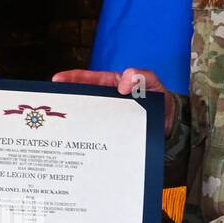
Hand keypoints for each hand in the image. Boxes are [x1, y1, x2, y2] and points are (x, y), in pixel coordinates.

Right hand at [53, 66, 175, 134]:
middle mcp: (107, 103)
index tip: (58, 80)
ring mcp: (108, 120)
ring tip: (58, 126)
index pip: (89, 79)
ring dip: (73, 123)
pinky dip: (87, 140)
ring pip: (86, 120)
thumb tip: (124, 82)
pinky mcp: (112, 136)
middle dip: (66, 101)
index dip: (73, 79)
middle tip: (51, 103)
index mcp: (113, 86)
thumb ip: (143, 77)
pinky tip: (77, 145)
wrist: (172, 127)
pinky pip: (97, 136)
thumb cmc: (162, 101)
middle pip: (82, 100)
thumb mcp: (156, 84)